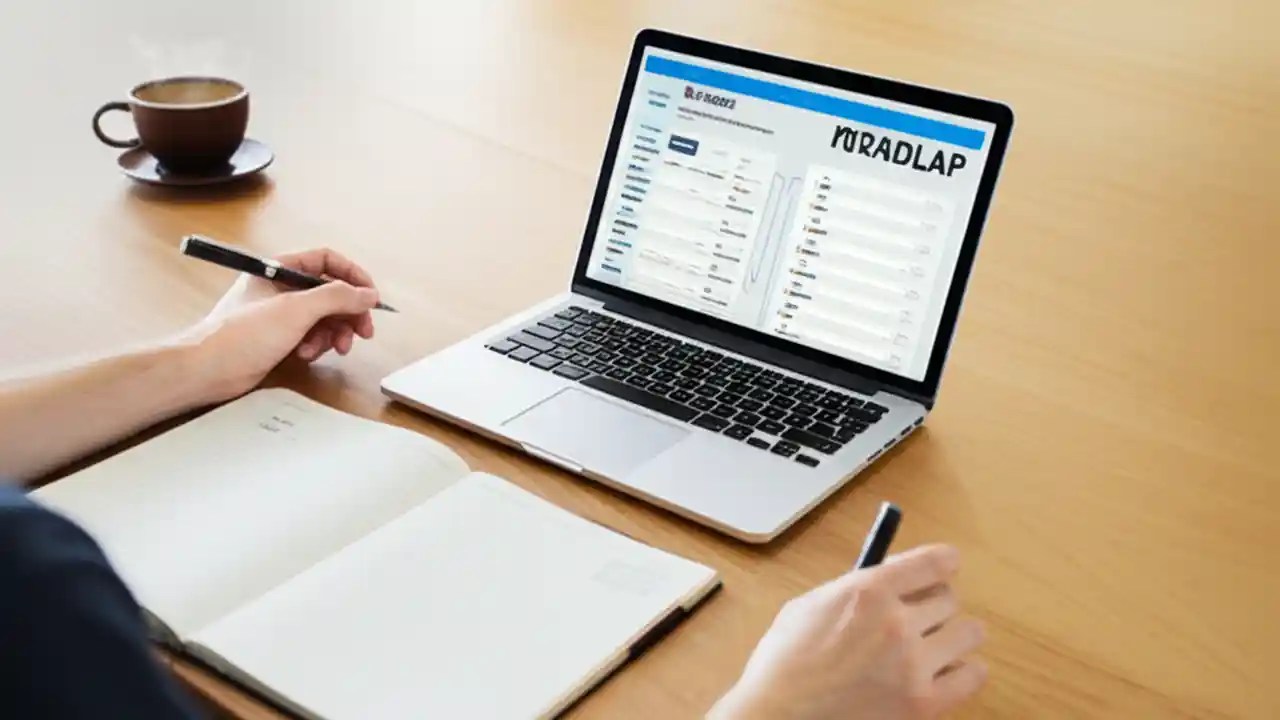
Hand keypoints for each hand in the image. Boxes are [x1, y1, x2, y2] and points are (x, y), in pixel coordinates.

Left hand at [181, 247, 381, 402]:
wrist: (206, 370)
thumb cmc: (243, 334)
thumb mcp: (296, 310)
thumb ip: (337, 298)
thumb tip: (369, 294)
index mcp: (279, 269)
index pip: (326, 261)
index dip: (353, 277)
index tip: (371, 298)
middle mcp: (280, 287)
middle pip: (329, 292)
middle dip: (348, 313)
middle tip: (363, 333)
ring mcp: (278, 313)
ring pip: (322, 316)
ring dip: (333, 333)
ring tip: (334, 349)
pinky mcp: (276, 337)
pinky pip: (309, 335)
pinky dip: (315, 345)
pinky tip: (306, 355)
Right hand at [710, 545, 985, 719]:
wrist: (779, 717)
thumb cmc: (784, 663)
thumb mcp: (810, 607)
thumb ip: (855, 589)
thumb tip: (892, 579)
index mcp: (867, 592)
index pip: (933, 563)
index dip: (943, 562)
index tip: (946, 566)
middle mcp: (896, 623)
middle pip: (949, 598)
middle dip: (935, 605)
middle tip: (920, 617)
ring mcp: (913, 666)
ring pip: (969, 633)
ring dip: (952, 636)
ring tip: (934, 647)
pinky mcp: (924, 705)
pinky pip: (973, 676)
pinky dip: (962, 672)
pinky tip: (942, 673)